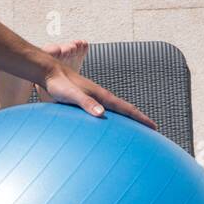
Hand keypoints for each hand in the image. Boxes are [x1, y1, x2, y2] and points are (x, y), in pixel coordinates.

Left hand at [38, 61, 158, 130]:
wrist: (49, 72)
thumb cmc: (58, 84)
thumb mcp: (71, 96)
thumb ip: (86, 104)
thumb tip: (102, 114)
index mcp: (101, 96)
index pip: (126, 109)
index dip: (140, 119)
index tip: (153, 127)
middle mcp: (101, 97)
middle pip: (125, 110)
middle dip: (139, 120)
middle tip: (152, 131)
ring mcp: (95, 99)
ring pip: (116, 111)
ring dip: (128, 119)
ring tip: (136, 130)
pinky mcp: (87, 101)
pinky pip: (106, 112)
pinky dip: (114, 118)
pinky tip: (110, 124)